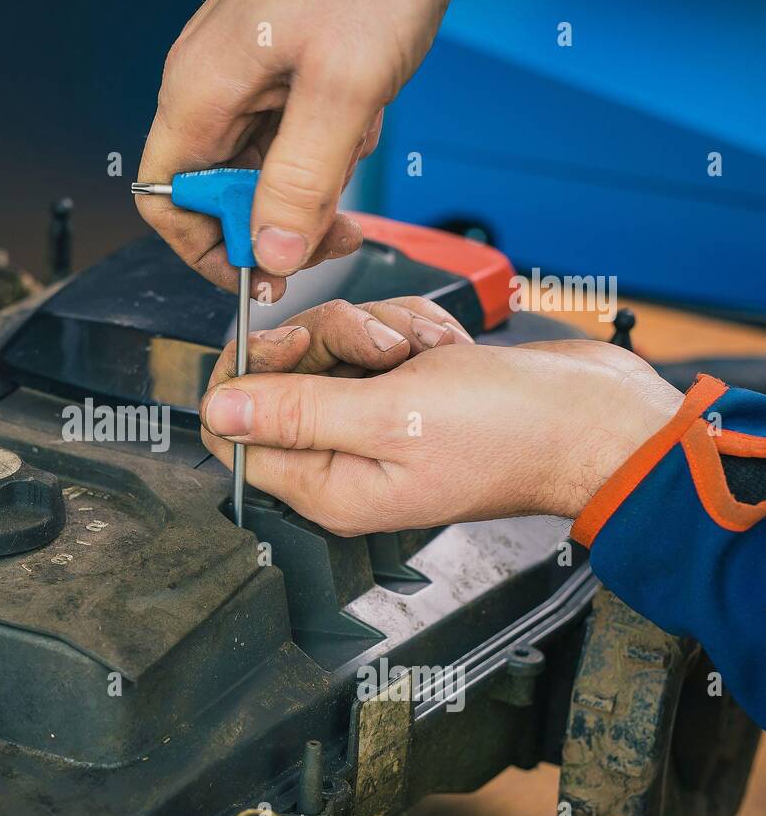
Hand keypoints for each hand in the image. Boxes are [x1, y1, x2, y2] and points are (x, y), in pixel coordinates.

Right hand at [137, 0, 448, 300]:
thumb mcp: (343, 87)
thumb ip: (303, 180)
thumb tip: (272, 255)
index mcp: (200, 92)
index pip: (166, 201)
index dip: (208, 249)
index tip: (263, 270)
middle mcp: (209, 85)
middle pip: (214, 190)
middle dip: (272, 221)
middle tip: (329, 234)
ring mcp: (244, 71)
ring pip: (256, 164)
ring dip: (307, 182)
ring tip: (353, 153)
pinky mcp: (279, 61)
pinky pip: (286, 129)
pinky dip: (324, 143)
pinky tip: (359, 120)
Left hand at [199, 302, 683, 534]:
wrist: (595, 416)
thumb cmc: (511, 431)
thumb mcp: (388, 415)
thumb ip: (295, 413)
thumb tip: (220, 412)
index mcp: (328, 485)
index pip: (236, 435)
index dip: (249, 375)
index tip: (291, 343)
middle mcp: (344, 458)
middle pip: (283, 377)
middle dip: (330, 339)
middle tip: (380, 347)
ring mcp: (375, 422)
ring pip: (332, 347)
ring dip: (380, 330)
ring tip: (426, 354)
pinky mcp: (405, 391)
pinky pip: (376, 340)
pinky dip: (411, 331)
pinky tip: (444, 350)